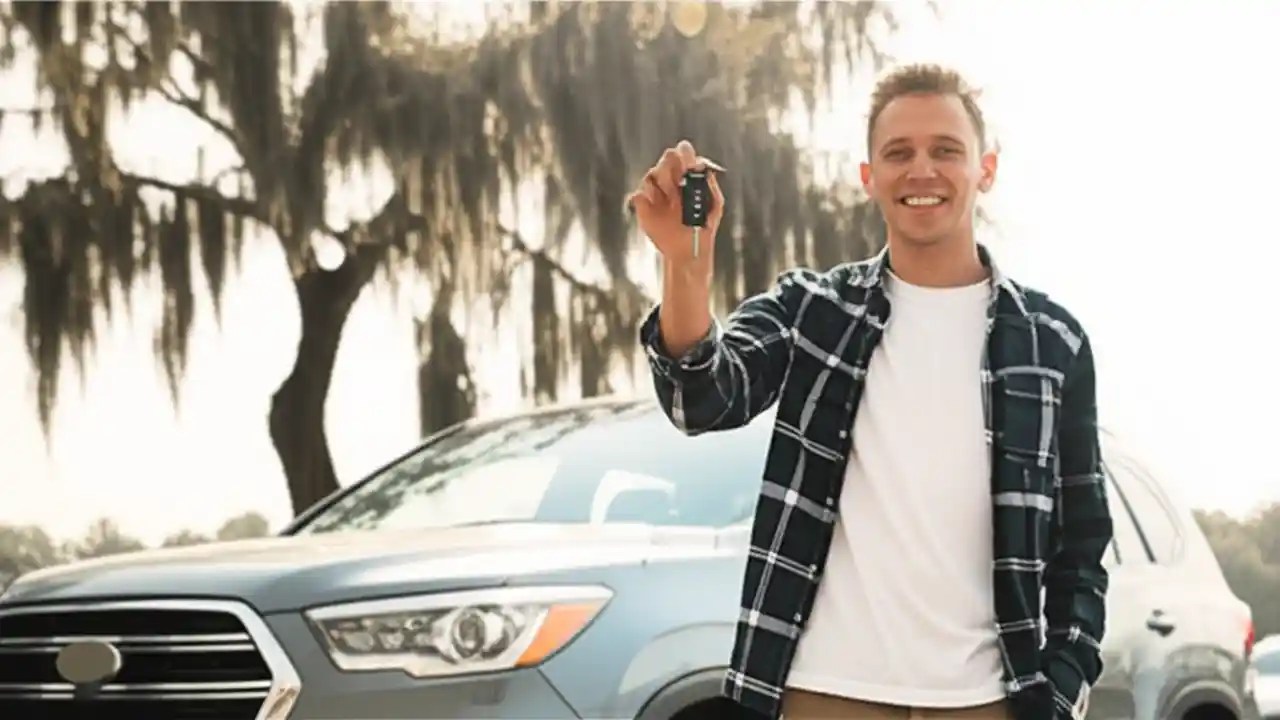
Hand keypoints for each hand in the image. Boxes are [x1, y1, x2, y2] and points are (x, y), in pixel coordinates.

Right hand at [628, 140, 724, 267]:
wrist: (688, 252)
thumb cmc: (702, 228)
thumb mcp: (714, 205)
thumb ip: (710, 184)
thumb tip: (703, 166)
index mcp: (688, 178)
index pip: (683, 154)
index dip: (684, 154)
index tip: (688, 163)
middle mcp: (671, 182)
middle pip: (665, 159)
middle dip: (671, 166)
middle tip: (679, 181)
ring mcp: (656, 194)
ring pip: (651, 174)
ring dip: (662, 185)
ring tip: (672, 201)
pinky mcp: (643, 207)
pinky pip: (637, 194)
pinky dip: (644, 198)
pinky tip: (656, 207)